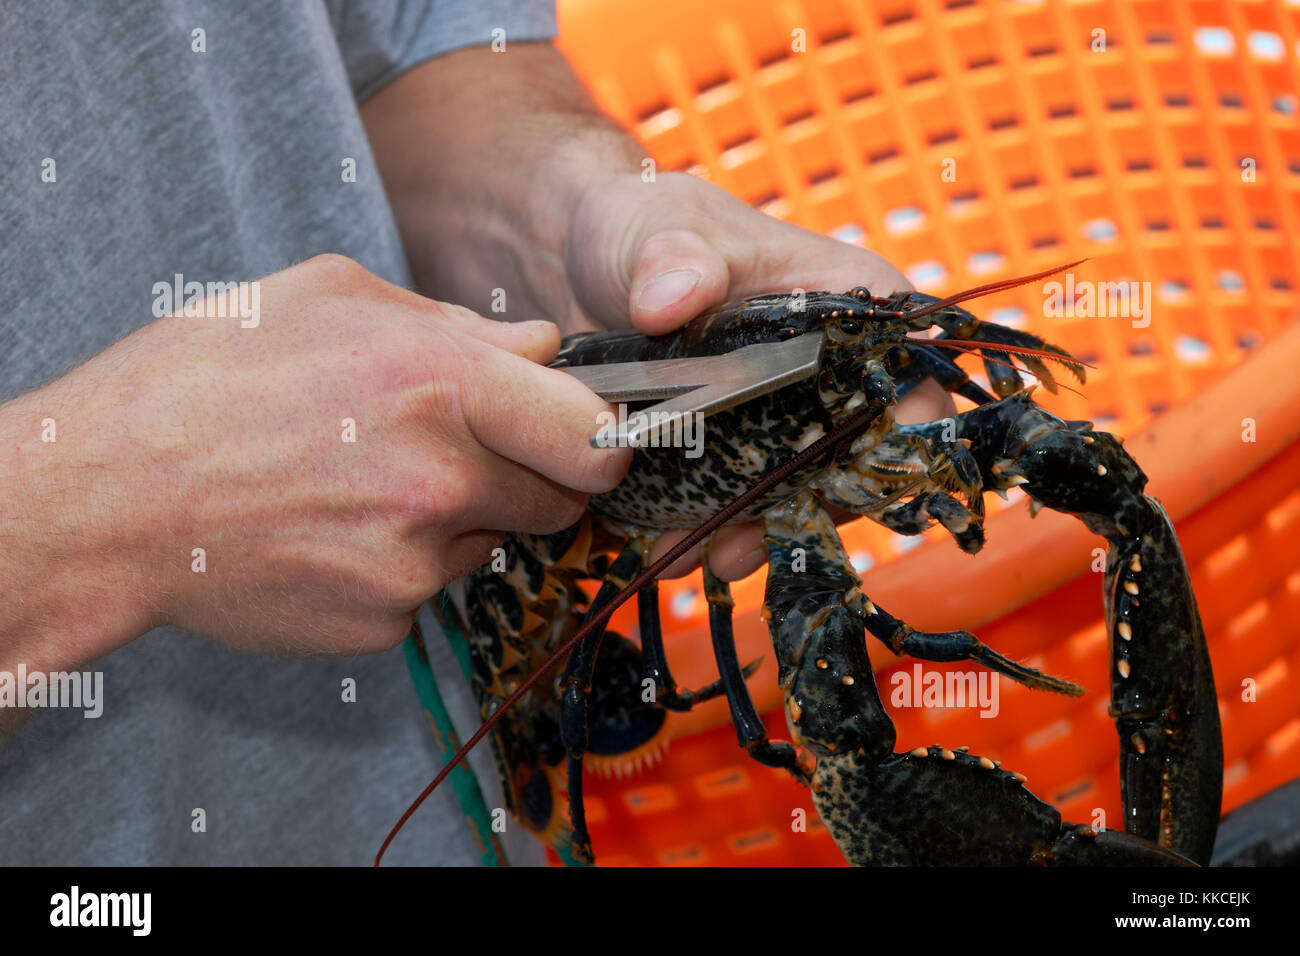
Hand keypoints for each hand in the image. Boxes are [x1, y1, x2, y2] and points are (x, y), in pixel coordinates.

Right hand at [0, 255, 627, 664]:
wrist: (106, 498)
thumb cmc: (208, 377)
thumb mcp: (331, 297)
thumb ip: (457, 324)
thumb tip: (542, 350)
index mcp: (443, 385)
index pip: (599, 439)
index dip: (601, 439)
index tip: (586, 436)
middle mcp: (442, 483)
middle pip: (562, 501)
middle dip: (534, 476)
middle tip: (467, 452)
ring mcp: (414, 566)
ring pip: (493, 543)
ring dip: (461, 517)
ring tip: (367, 483)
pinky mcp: (383, 625)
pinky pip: (432, 592)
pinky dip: (403, 565)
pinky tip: (334, 530)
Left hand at [563, 172, 954, 579]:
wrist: (578, 261)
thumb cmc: (639, 225)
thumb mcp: (653, 227)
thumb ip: (671, 259)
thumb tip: (673, 300)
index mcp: (848, 308)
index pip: (910, 383)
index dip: (898, 443)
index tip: (843, 487)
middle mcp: (828, 375)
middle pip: (851, 463)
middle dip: (798, 514)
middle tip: (736, 546)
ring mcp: (778, 420)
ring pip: (788, 497)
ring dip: (743, 535)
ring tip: (681, 557)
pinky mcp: (726, 452)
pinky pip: (729, 504)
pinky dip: (697, 529)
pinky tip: (655, 547)